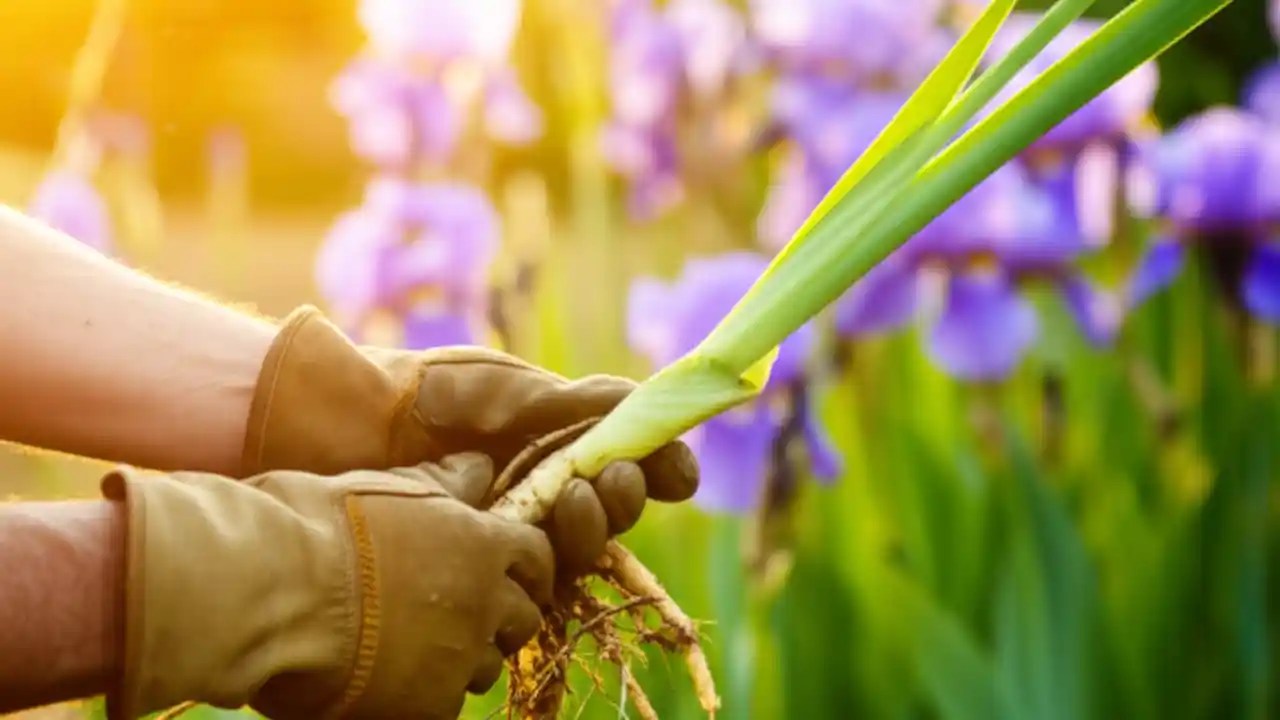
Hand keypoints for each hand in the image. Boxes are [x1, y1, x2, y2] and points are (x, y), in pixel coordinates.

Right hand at [101, 455, 552, 719]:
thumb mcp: (389, 487)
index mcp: (483, 542)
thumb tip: (479, 466)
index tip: (512, 577)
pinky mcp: (429, 705)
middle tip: (461, 617)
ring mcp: (461, 657)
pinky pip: (447, 707)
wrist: (274, 588)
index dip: (527, 569)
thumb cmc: (319, 524)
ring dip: (464, 660)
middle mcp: (486, 601)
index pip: (538, 559)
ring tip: (416, 650)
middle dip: (501, 618)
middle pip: (523, 618)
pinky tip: (390, 679)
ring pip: (487, 667)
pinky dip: (426, 697)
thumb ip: (442, 482)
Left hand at [242, 306, 700, 573]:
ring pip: (579, 552)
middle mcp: (542, 492)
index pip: (625, 462)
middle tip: (611, 477)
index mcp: (556, 443)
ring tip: (572, 498)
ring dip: (592, 528)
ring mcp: (512, 533)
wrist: (342, 425)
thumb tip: (635, 399)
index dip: (659, 470)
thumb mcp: (501, 388)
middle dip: (625, 498)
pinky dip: (548, 562)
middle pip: (610, 513)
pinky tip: (536, 536)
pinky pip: (532, 583)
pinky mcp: (481, 570)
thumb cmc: (422, 394)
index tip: (678, 473)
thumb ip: (569, 403)